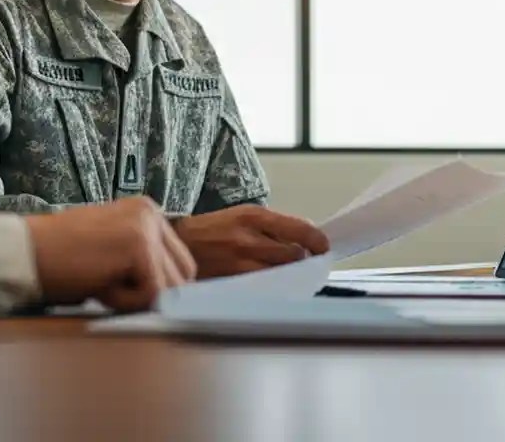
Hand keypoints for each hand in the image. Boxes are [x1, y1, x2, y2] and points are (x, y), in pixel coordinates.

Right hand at [26, 197, 196, 311]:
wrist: (24, 254)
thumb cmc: (60, 260)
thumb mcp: (112, 251)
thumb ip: (144, 261)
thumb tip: (176, 294)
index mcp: (146, 212)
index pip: (180, 263)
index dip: (157, 287)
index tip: (122, 286)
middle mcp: (151, 213)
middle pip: (182, 276)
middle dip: (150, 293)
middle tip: (108, 283)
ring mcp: (146, 227)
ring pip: (169, 288)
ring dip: (136, 298)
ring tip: (101, 281)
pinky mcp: (138, 246)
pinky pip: (151, 294)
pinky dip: (124, 301)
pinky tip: (98, 284)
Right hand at [172, 205, 330, 278]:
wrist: (180, 243)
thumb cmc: (215, 229)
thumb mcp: (243, 216)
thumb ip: (273, 227)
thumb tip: (307, 240)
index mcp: (253, 217)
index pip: (299, 229)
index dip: (318, 240)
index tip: (324, 247)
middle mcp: (248, 239)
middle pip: (294, 255)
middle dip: (302, 260)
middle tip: (303, 261)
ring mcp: (239, 263)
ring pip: (281, 275)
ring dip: (289, 275)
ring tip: (286, 273)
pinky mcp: (232, 282)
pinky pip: (264, 288)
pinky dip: (273, 287)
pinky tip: (271, 284)